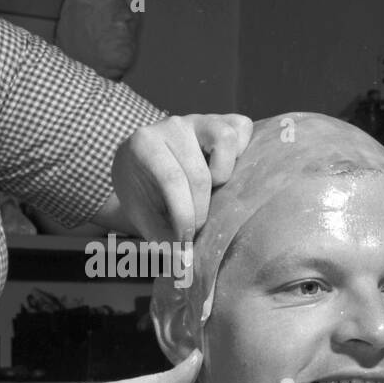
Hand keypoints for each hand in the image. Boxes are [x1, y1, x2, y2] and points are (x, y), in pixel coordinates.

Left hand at [112, 114, 251, 241]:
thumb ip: (161, 238)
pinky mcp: (220, 118)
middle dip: (201, 208)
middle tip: (197, 228)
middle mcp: (171, 125)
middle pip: (199, 171)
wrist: (142, 168)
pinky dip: (241, 149)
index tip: (186, 238)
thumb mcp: (142, 216)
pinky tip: (227, 170)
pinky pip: (241, 127)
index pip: (171, 179)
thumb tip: (185, 263)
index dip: (184, 214)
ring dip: (224, 173)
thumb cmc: (145, 193)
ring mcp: (198, 119)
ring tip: (213, 191)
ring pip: (224, 138)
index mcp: (143, 144)